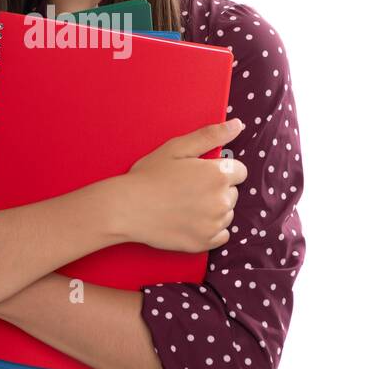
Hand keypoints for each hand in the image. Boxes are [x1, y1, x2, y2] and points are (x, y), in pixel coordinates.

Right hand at [113, 118, 247, 252]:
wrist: (127, 208)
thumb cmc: (150, 175)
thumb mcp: (178, 147)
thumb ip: (211, 135)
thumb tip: (237, 125)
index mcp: (218, 175)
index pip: (240, 171)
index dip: (221, 170)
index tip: (201, 173)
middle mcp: (221, 201)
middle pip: (233, 193)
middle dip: (217, 189)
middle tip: (189, 188)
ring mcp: (214, 225)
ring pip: (227, 213)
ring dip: (214, 209)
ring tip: (187, 204)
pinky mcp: (205, 243)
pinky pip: (221, 235)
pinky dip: (210, 229)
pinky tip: (191, 221)